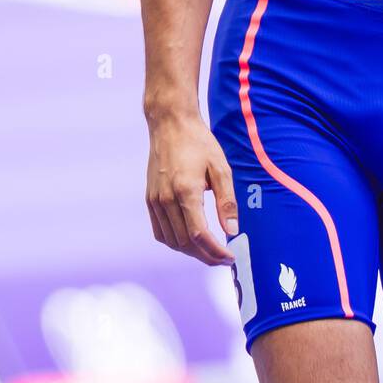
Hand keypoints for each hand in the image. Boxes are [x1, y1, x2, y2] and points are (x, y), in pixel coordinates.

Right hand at [146, 110, 238, 264]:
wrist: (170, 124)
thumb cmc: (199, 142)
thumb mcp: (221, 167)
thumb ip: (227, 201)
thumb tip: (233, 230)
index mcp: (186, 191)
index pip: (200, 235)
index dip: (215, 252)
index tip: (230, 258)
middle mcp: (166, 200)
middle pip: (185, 243)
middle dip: (206, 256)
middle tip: (223, 259)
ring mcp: (155, 201)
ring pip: (171, 241)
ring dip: (191, 252)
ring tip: (210, 251)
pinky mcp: (149, 199)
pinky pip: (160, 231)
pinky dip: (175, 242)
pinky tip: (189, 240)